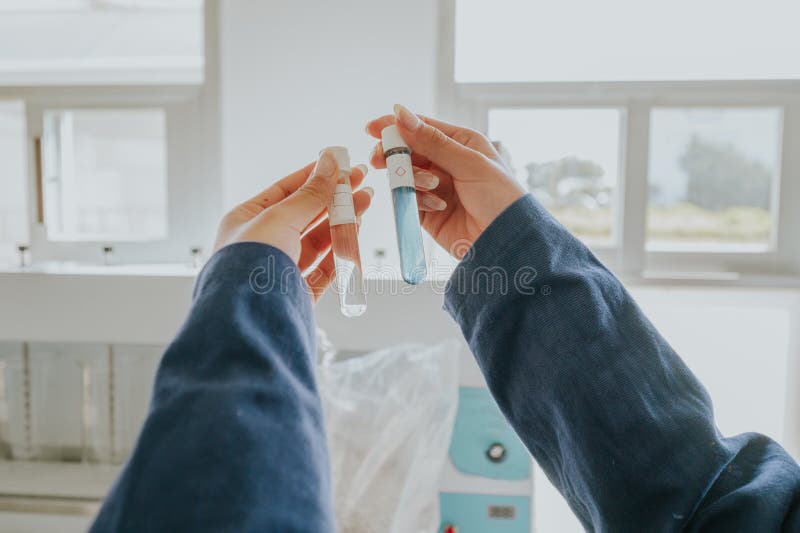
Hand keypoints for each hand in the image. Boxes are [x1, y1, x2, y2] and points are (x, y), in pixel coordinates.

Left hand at [214, 149, 372, 301]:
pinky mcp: (299, 295)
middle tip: (360, 181)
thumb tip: (330, 163)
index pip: (283, 191)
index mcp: (245, 223)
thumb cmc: (249, 264)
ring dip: (342, 221)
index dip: (312, 176)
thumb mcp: (279, 218)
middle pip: (304, 215)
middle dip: (333, 198)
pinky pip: (325, 269)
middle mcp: (261, 246)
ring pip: (318, 241)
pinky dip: (341, 251)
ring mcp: (281, 272)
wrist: (248, 319)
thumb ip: (310, 193)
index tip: (339, 164)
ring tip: (365, 202)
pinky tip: (356, 232)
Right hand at [366, 104, 523, 257]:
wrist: (509, 243)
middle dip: (395, 155)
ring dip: (413, 179)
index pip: (422, 128)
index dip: (395, 126)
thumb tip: (402, 114)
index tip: (371, 128)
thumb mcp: (469, 164)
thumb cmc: (501, 198)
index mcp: (462, 143)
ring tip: (431, 187)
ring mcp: (438, 188)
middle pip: (409, 152)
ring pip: (407, 175)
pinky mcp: (430, 213)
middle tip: (380, 159)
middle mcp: (448, 163)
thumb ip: (433, 141)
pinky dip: (418, 200)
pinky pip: (411, 200)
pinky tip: (437, 206)